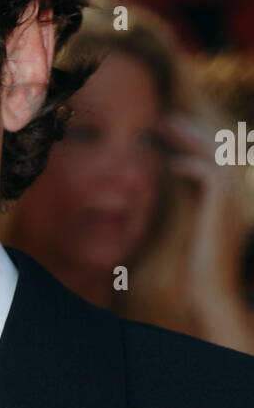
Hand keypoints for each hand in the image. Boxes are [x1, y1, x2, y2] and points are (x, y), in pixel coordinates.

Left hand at [159, 111, 253, 347]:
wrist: (214, 288)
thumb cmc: (205, 267)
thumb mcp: (203, 228)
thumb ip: (200, 205)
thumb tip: (182, 183)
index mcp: (240, 196)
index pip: (223, 156)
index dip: (201, 140)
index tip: (178, 131)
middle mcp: (243, 192)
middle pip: (222, 147)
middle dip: (194, 130)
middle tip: (168, 118)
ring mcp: (236, 196)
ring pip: (216, 153)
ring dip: (190, 137)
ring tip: (165, 126)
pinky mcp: (222, 204)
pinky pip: (206, 172)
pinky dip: (189, 164)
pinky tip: (172, 165)